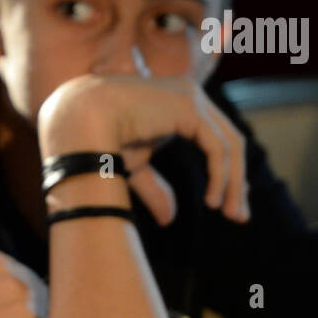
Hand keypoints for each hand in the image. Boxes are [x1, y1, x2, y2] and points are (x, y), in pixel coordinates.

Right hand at [36, 74, 249, 226]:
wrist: (78, 120)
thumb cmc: (99, 138)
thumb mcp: (134, 168)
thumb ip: (155, 188)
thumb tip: (170, 220)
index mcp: (179, 106)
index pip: (217, 139)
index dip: (227, 173)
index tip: (229, 204)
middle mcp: (191, 97)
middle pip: (230, 143)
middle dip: (237, 181)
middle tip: (239, 217)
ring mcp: (192, 99)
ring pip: (230, 146)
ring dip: (233, 183)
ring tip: (228, 213)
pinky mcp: (189, 108)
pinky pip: (217, 147)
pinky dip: (219, 176)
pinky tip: (211, 200)